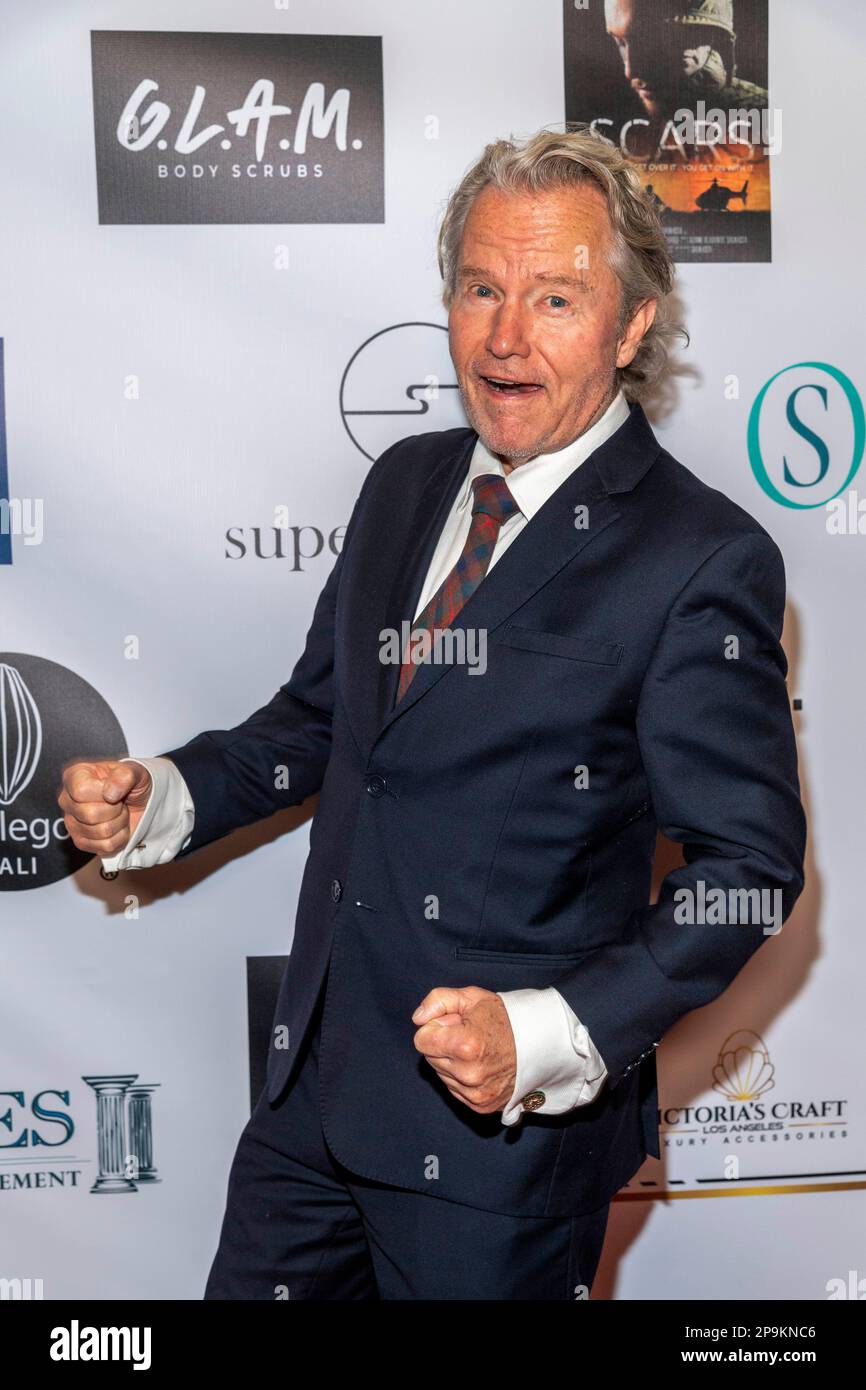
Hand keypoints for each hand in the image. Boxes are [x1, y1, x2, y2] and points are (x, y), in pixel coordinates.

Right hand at [58, 760, 151, 857]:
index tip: (114, 790)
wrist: (139, 801)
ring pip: (101, 832)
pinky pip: (105, 846)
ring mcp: (71, 823)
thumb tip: (110, 794)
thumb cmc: (131, 782)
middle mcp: (67, 800)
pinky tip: (118, 825)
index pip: (81, 792)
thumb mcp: (134, 771)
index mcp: (74, 776)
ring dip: (120, 822)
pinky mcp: (81, 842)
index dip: (104, 794)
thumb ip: (124, 776)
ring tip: (119, 812)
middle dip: (116, 809)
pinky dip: (120, 837)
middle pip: (90, 815)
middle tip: (120, 802)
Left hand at [412, 986, 516, 1114]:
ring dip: (452, 1062)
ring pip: (442, 1075)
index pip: (422, 1040)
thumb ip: (438, 1000)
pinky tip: (482, 1065)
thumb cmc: (505, 1018)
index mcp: (465, 1045)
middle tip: (470, 1035)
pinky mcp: (480, 1105)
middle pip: (430, 1058)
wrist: (540, 1043)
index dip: (436, 1027)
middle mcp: (469, 1074)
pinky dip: (462, 1078)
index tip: (456, 1023)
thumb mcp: (472, 997)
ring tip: (478, 1050)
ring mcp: (475, 1093)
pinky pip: (455, 1089)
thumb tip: (418, 1018)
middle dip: (443, 1044)